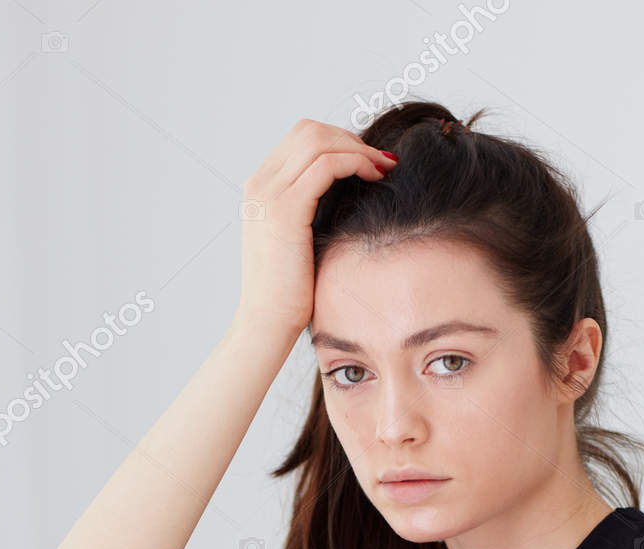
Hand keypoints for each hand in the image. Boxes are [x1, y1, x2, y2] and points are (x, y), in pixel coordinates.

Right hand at [237, 118, 396, 335]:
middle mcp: (259, 183)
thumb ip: (311, 208)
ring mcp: (268, 194)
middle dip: (351, 139)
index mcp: (260, 187)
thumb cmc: (289, 293)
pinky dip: (355, 163)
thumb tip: (347, 189)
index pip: (302, 138)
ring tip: (383, 168)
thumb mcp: (297, 240)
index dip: (340, 140)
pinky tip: (374, 178)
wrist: (267, 324)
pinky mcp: (285, 210)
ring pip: (319, 141)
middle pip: (310, 130)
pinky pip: (326, 165)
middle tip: (381, 161)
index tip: (368, 161)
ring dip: (358, 149)